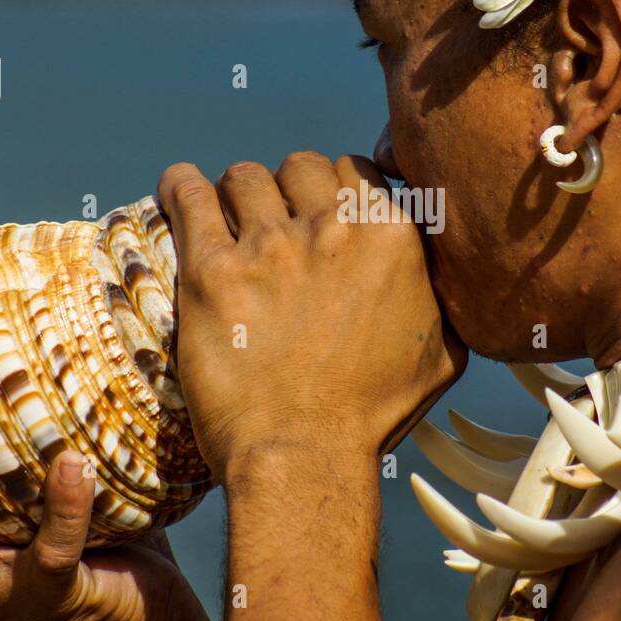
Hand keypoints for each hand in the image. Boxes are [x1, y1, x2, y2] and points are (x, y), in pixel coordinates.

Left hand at [157, 151, 466, 478]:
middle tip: (276, 221)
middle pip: (301, 165)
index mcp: (392, 237)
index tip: (320, 210)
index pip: (357, 170)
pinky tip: (178, 189)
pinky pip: (188, 196)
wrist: (304, 455)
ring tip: (228, 216)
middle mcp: (334, 229)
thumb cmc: (372, 414)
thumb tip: (443, 272)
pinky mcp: (212, 269)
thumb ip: (442, 297)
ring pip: (245, 176)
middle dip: (288, 188)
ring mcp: (271, 245)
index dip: (335, 189)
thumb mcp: (442, 354)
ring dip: (238, 194)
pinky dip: (180, 186)